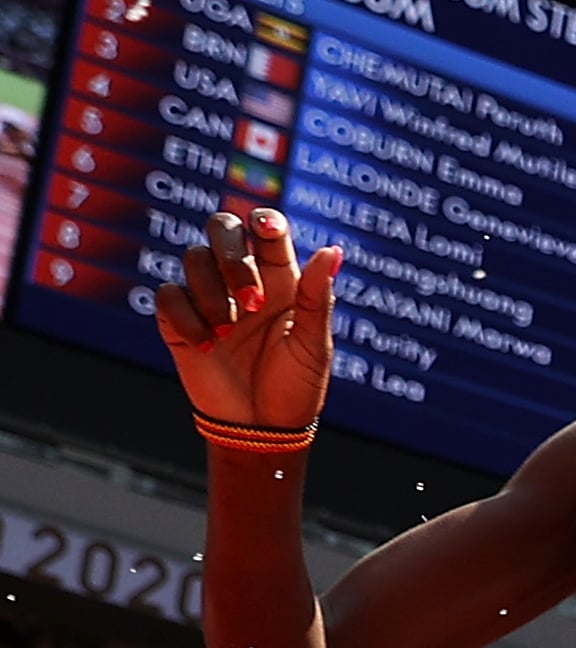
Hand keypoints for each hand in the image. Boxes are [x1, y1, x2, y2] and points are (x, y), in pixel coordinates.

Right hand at [154, 207, 343, 438]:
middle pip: (221, 228)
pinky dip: (186, 318)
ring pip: (193, 259)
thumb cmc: (296, 386)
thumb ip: (318, 297)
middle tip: (253, 300)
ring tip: (230, 333)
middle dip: (231, 254)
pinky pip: (169, 295)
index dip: (264, 220)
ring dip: (212, 294)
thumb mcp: (313, 344)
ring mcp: (208, 296)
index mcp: (281, 278)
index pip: (267, 230)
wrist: (263, 427)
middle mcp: (241, 279)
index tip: (265, 228)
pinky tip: (207, 346)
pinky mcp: (179, 319)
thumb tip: (333, 250)